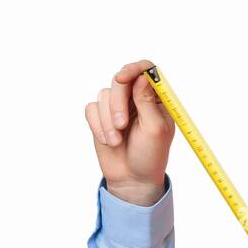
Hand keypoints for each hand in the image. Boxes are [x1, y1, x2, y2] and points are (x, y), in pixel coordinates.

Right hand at [83, 59, 175, 205]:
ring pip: (104, 95)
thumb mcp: (154, 130)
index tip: (122, 78)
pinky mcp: (101, 117)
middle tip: (122, 125)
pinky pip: (92, 109)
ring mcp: (117, 106)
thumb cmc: (150, 156)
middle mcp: (136, 98)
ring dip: (108, 121)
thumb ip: (148, 102)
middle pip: (120, 80)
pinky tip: (108, 141)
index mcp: (156, 99)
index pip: (146, 69)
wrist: (133, 179)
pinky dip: (97, 126)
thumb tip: (142, 77)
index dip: (133, 69)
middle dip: (118, 103)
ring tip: (116, 141)